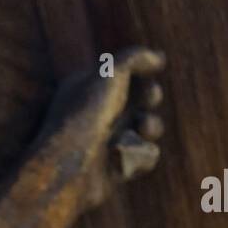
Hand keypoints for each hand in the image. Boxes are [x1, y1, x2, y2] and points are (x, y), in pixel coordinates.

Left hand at [41, 46, 166, 208]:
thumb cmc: (85, 116)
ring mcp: (106, 141)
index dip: (140, 70)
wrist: (68, 170)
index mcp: (86, 88)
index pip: (122, 73)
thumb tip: (159, 58)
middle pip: (139, 99)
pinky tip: (123, 157)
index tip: (151, 69)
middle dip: (151, 96)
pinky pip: (145, 156)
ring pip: (147, 128)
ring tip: (142, 128)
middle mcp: (95, 113)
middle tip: (148, 99)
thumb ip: (136, 57)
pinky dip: (141, 155)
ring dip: (152, 126)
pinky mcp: (116, 168)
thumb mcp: (109, 73)